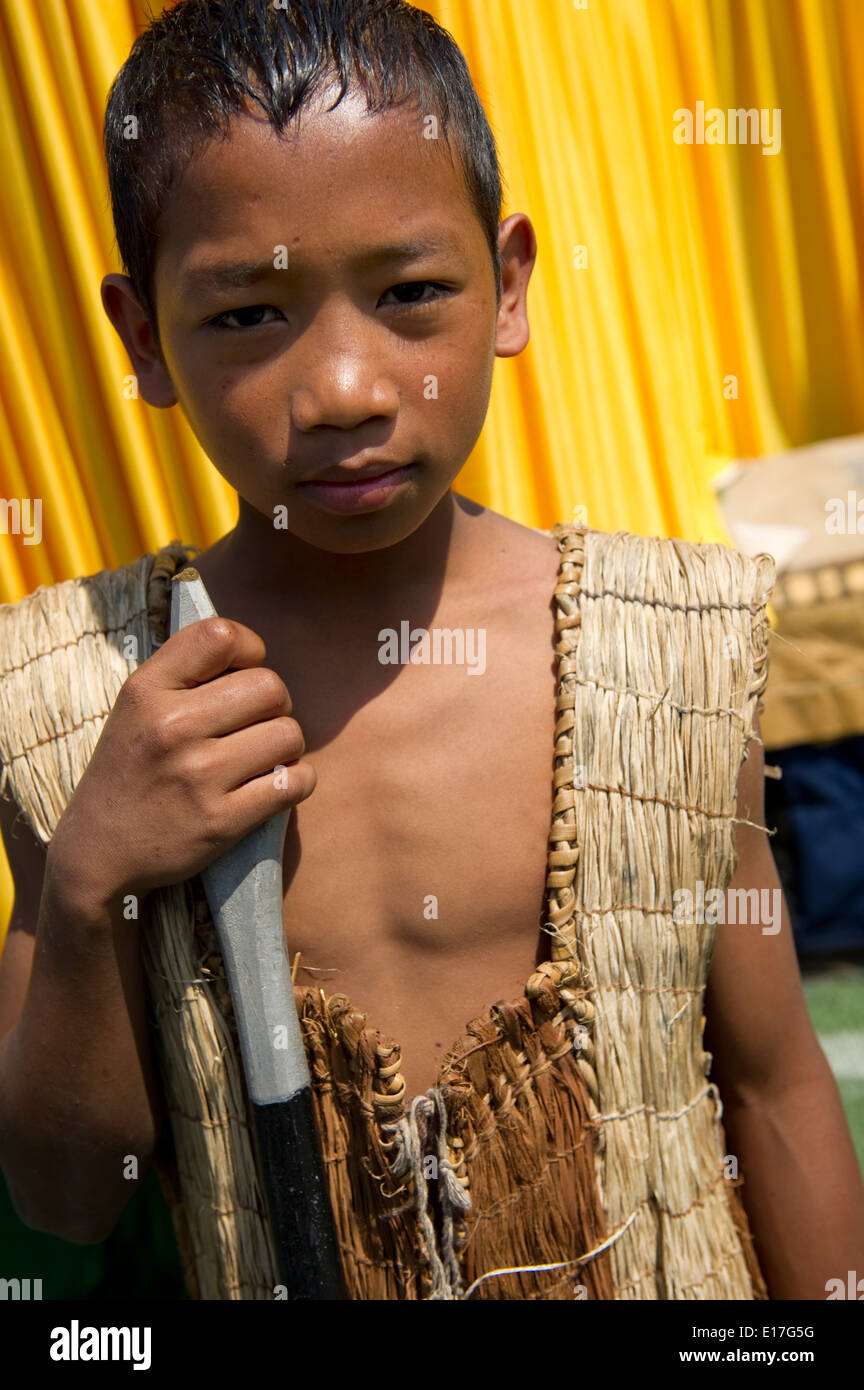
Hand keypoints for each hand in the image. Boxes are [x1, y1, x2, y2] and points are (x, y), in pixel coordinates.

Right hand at [48, 617, 313, 906]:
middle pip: (271, 686)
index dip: (250, 649)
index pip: (221, 635)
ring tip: (262, 756)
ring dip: (286, 746)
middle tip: (255, 724)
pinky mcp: (222, 821)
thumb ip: (185, 675)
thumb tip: (252, 653)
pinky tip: (275, 784)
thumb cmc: (129, 770)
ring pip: (290, 734)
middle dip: (274, 704)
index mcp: (147, 691)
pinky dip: (297, 781)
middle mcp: (172, 727)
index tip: (242, 673)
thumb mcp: (135, 708)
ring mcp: (198, 776)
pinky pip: (296, 782)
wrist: (98, 851)